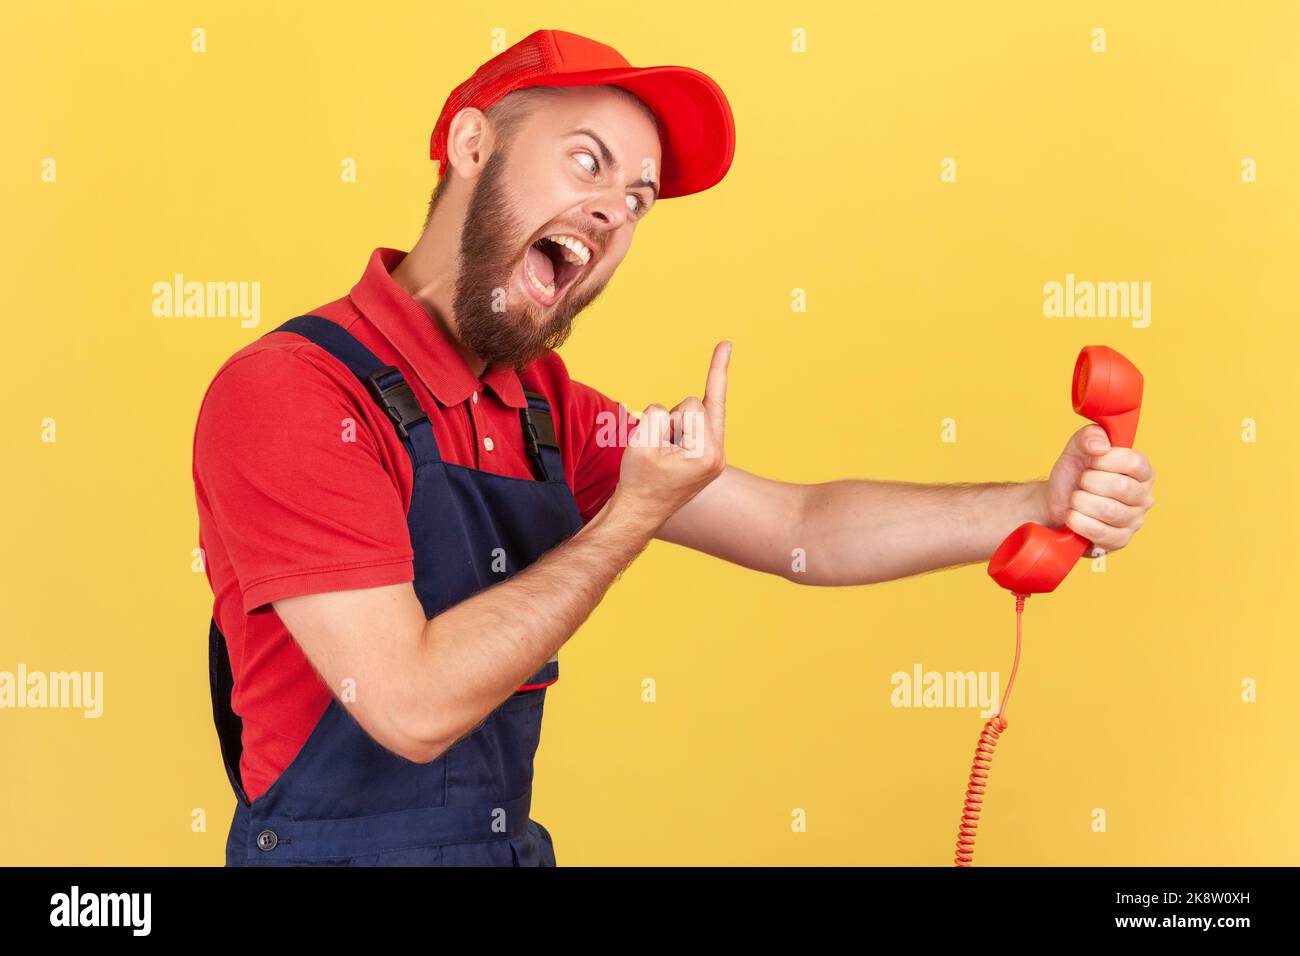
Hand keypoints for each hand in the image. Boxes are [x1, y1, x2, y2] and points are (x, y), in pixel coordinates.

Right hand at [612, 341, 730, 526]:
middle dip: (670, 419)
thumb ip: (657, 414)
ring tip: (659, 459)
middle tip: (656, 451)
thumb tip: (669, 414)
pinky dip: (680, 424)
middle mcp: (717, 454)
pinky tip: (669, 438)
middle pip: (691, 406)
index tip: (727, 343)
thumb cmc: (638, 480)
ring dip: (670, 428)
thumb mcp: (641, 441)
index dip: (715, 370)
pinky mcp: (705, 457)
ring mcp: (713, 457)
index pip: (691, 405)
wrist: (638, 514)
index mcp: (706, 452)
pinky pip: (694, 425)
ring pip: (689, 415)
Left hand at [1040, 424, 1154, 553]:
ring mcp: (1134, 521)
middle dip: (1088, 482)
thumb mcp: (1077, 448)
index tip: (1091, 461)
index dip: (1105, 460)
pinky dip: (1078, 522)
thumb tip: (1100, 445)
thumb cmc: (1074, 474)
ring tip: (1075, 499)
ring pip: (1109, 511)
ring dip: (1081, 502)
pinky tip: (1072, 516)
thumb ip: (1089, 436)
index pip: (1134, 462)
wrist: (1055, 503)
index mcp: (1142, 471)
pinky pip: (1100, 533)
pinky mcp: (1119, 541)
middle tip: (1080, 482)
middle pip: (1120, 487)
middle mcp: (1144, 497)